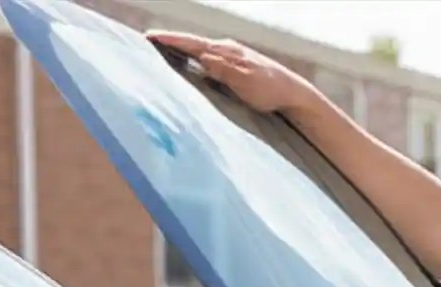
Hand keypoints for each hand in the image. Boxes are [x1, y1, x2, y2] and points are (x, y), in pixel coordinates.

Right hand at [144, 30, 315, 113]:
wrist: (294, 94)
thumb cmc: (270, 91)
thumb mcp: (246, 82)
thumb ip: (224, 69)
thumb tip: (202, 57)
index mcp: (227, 51)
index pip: (192, 43)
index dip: (170, 40)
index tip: (148, 37)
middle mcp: (227, 49)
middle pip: (193, 43)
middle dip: (171, 42)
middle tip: (146, 41)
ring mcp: (232, 56)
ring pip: (200, 50)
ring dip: (181, 49)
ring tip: (161, 50)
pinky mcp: (236, 66)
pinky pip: (208, 59)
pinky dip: (194, 58)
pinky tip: (189, 63)